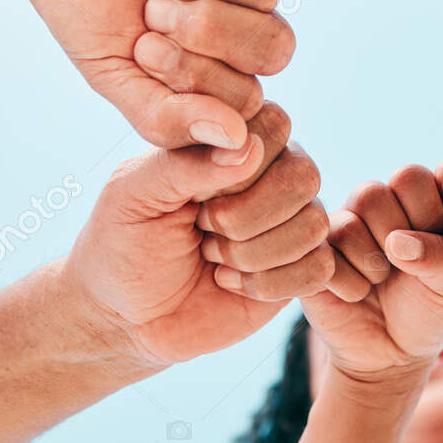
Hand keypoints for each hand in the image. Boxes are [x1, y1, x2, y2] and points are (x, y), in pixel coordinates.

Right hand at [15, 0, 294, 149]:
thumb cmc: (85, 4)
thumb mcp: (112, 74)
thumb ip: (166, 119)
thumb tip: (237, 145)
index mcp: (223, 69)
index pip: (247, 96)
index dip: (191, 73)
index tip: (141, 47)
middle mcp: (248, 19)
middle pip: (274, 45)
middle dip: (199, 27)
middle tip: (149, 7)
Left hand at [65, 103, 350, 369]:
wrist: (124, 317)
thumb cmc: (122, 244)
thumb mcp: (135, 194)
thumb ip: (185, 163)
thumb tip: (249, 147)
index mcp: (230, 142)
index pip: (274, 125)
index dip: (239, 165)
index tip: (192, 195)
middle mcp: (270, 175)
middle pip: (303, 175)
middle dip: (246, 215)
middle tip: (203, 229)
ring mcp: (288, 223)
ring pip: (314, 225)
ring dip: (253, 253)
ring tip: (213, 260)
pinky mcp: (298, 270)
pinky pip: (320, 268)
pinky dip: (269, 283)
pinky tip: (230, 285)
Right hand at [302, 165, 442, 384]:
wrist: (391, 355)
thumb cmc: (425, 311)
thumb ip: (439, 254)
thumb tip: (399, 240)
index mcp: (406, 200)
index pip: (410, 177)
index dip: (425, 211)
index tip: (436, 246)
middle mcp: (366, 208)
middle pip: (371, 194)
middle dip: (394, 236)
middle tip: (402, 268)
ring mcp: (334, 231)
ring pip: (346, 225)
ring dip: (371, 264)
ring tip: (379, 282)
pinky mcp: (308, 259)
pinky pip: (321, 257)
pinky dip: (348, 283)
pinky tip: (357, 295)